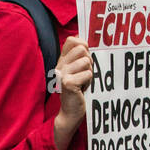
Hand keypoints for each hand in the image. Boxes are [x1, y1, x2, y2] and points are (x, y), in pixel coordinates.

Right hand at [53, 34, 92, 149]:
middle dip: (89, 61)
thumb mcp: (77, 70)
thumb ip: (79, 55)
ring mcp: (62, 74)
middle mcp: (59, 65)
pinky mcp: (68, 83)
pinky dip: (89, 82)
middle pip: (82, 49)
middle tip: (84, 73)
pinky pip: (88, 74)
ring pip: (86, 62)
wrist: (70, 111)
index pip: (72, 40)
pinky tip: (82, 89)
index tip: (84, 57)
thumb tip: (83, 38)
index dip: (83, 45)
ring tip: (83, 82)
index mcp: (61, 60)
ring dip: (89, 73)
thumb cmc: (77, 90)